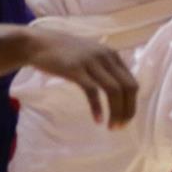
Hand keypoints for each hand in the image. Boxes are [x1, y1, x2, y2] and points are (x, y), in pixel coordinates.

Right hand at [23, 30, 137, 127]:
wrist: (39, 43)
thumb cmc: (64, 53)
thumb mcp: (91, 56)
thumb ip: (105, 69)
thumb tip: (118, 92)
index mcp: (112, 55)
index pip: (132, 83)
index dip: (132, 104)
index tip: (125, 119)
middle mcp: (106, 57)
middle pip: (127, 88)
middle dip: (128, 111)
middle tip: (120, 127)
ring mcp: (91, 62)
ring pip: (114, 90)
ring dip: (116, 112)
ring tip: (111, 127)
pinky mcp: (76, 69)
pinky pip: (92, 91)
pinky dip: (97, 108)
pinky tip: (98, 120)